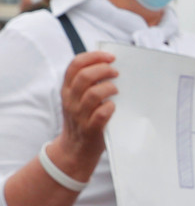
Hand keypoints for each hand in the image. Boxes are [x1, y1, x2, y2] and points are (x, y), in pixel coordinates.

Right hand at [54, 50, 118, 181]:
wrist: (75, 149)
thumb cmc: (83, 118)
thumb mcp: (78, 99)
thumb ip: (88, 83)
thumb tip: (112, 64)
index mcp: (67, 89)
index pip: (75, 65)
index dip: (93, 57)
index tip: (110, 57)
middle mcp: (70, 101)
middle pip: (84, 77)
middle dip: (103, 70)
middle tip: (116, 72)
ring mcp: (79, 115)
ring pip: (92, 94)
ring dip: (108, 88)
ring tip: (116, 90)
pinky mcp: (90, 129)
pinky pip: (101, 114)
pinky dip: (110, 107)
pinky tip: (114, 106)